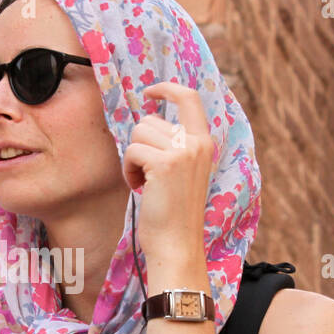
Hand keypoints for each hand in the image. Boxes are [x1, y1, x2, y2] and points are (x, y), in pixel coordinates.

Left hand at [122, 81, 216, 270]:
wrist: (178, 244)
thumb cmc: (173, 213)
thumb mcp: (183, 172)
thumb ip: (174, 146)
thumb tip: (148, 120)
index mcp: (204, 143)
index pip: (189, 98)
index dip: (166, 88)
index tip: (150, 93)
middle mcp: (196, 143)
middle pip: (149, 120)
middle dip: (139, 144)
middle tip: (146, 173)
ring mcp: (183, 151)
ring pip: (138, 133)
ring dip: (132, 158)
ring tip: (144, 182)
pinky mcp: (165, 163)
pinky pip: (132, 151)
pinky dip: (128, 170)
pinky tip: (140, 188)